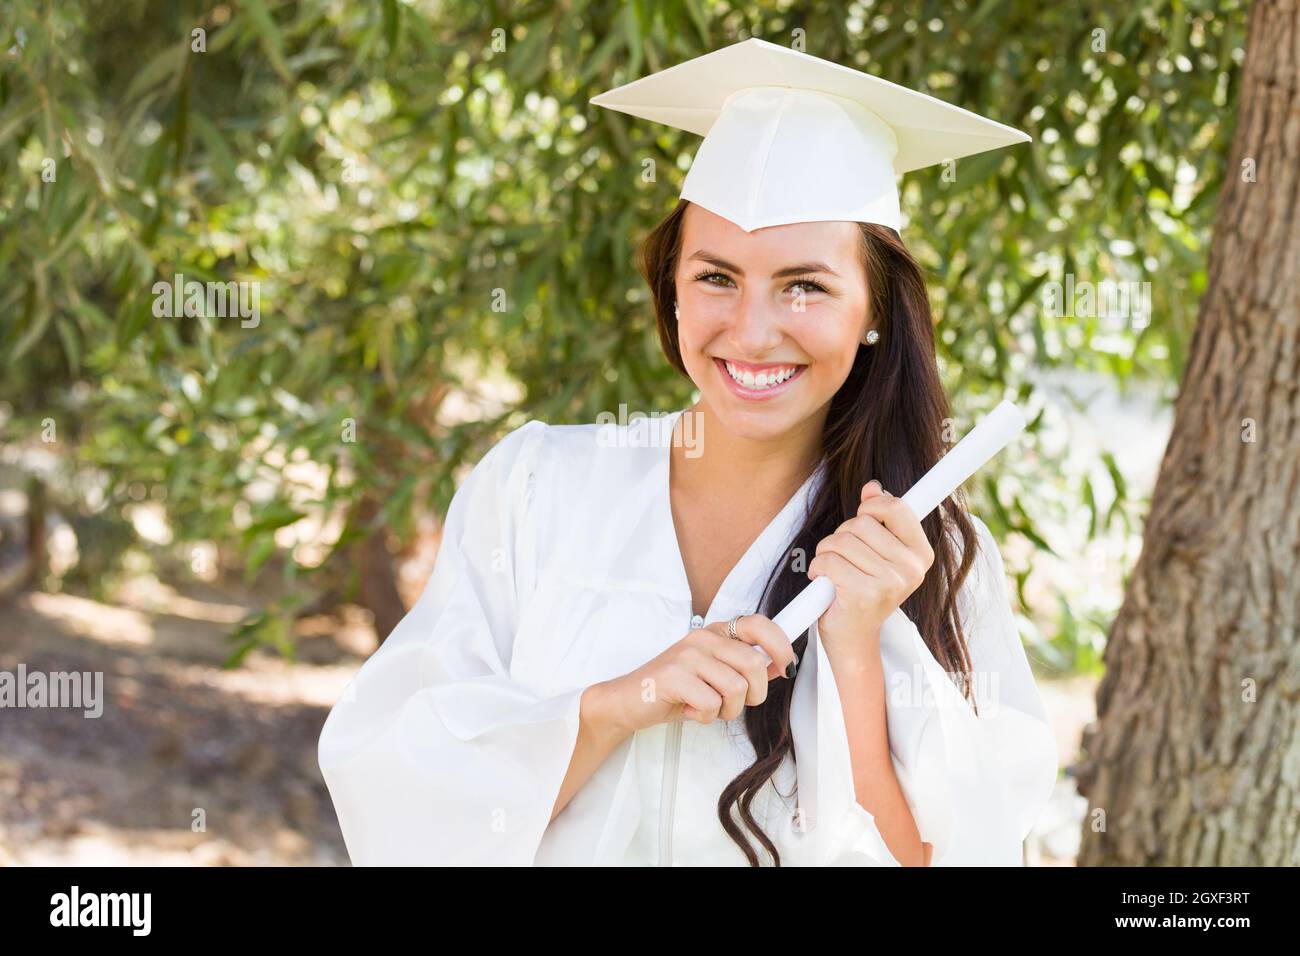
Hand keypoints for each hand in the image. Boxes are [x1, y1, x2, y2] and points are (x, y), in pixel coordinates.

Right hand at [598, 615, 797, 733]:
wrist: (628, 701)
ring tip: (706, 708)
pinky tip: (688, 710)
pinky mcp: (673, 676)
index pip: (758, 625)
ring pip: (735, 687)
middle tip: (735, 704)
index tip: (787, 666)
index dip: (780, 645)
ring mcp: (687, 655)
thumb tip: (779, 665)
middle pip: (753, 664)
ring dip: (727, 710)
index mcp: (715, 633)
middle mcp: (702, 637)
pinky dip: (704, 716)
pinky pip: (711, 703)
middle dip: (754, 694)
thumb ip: (743, 668)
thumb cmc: (674, 690)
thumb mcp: (713, 675)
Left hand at [806, 480, 934, 652]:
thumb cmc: (862, 589)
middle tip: (844, 557)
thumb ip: (878, 518)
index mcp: (920, 553)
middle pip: (861, 523)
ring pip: (841, 541)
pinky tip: (826, 583)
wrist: (853, 637)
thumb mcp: (876, 551)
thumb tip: (872, 487)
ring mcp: (890, 583)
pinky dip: (818, 569)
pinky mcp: (864, 595)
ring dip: (827, 553)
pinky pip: (828, 561)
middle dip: (842, 535)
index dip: (873, 506)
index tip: (864, 516)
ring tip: (834, 571)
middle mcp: (911, 568)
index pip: (897, 508)